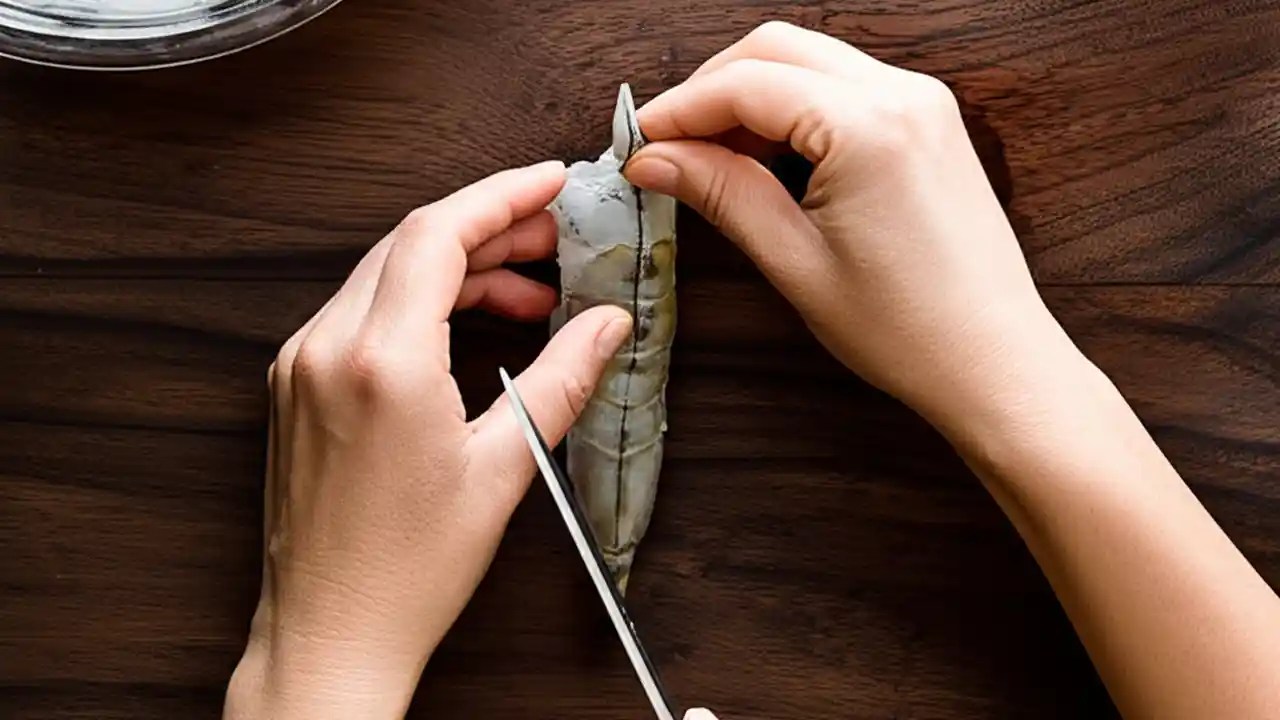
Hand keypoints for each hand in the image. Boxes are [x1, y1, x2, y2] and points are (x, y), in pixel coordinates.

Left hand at [223, 162, 631, 719]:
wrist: (331, 633)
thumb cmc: (406, 570)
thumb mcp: (504, 468)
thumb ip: (562, 379)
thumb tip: (607, 326)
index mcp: (380, 361)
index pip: (438, 234)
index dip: (502, 195)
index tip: (550, 184)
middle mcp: (326, 348)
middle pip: (411, 243)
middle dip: (490, 230)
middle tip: (554, 241)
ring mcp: (300, 364)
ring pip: (384, 273)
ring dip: (458, 267)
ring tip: (527, 293)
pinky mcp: (295, 385)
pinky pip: (361, 310)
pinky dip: (419, 300)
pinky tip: (469, 323)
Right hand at [624, 21, 1086, 446]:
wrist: (993, 361)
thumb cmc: (909, 329)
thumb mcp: (796, 262)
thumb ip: (724, 193)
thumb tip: (658, 159)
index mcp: (870, 127)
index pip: (747, 84)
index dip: (680, 110)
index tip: (640, 143)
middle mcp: (903, 95)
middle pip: (777, 48)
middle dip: (711, 88)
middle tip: (668, 144)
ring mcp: (923, 104)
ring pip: (811, 60)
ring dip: (753, 94)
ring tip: (711, 158)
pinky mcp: (929, 123)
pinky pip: (844, 86)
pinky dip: (795, 107)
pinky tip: (766, 157)